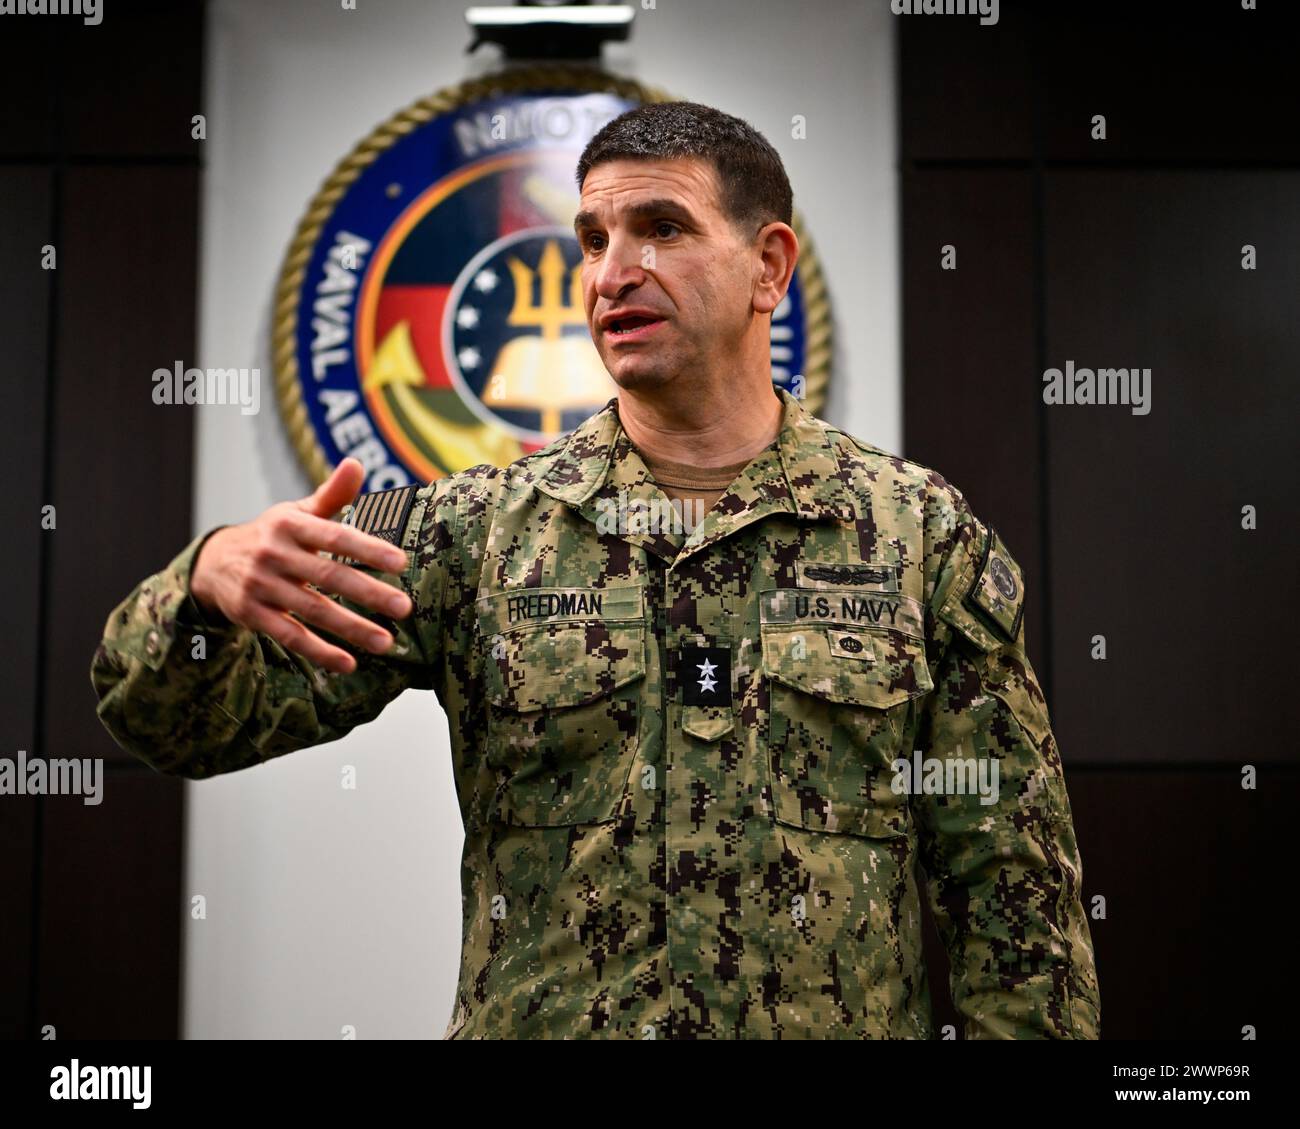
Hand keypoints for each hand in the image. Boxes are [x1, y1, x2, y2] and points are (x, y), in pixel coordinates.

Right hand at [189, 459, 414, 673]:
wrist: (212, 562)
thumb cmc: (271, 536)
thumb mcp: (295, 512)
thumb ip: (331, 495)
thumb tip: (356, 463)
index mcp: (291, 525)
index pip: (335, 536)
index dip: (367, 548)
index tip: (400, 562)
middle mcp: (275, 554)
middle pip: (328, 575)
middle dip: (368, 593)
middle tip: (404, 607)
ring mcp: (262, 586)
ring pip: (313, 610)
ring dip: (351, 628)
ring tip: (386, 642)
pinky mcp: (252, 615)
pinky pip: (290, 636)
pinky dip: (319, 652)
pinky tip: (348, 664)